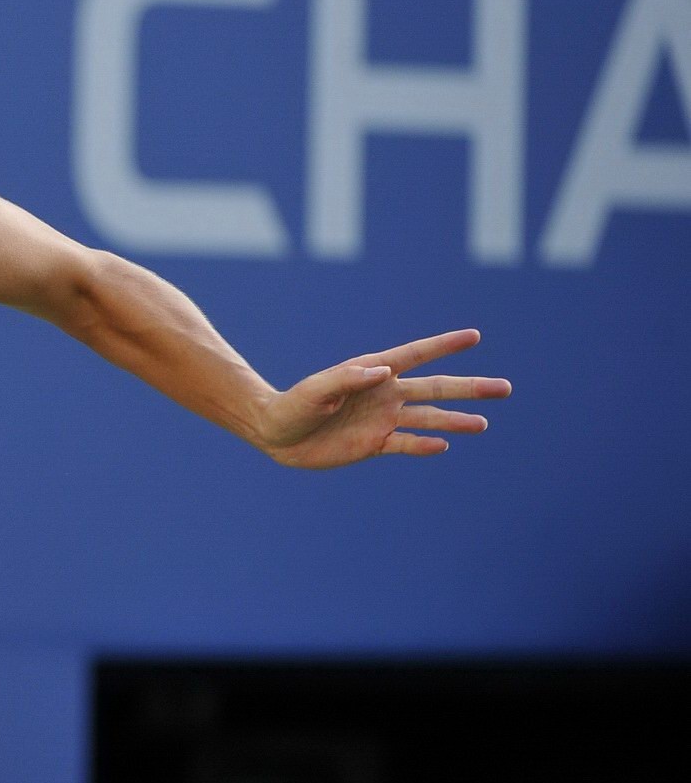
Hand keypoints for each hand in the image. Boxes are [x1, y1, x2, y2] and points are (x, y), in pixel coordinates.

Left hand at [254, 329, 510, 468]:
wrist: (276, 434)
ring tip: (484, 423)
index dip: (444, 345)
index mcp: (371, 372)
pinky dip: (424, 446)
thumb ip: (347, 379)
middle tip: (505, 387)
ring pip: (428, 418)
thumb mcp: (316, 390)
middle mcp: (384, 394)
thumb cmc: (292, 405)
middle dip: (470, 388)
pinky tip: (444, 445)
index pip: (415, 355)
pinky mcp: (374, 443)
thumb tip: (383, 372)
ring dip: (455, 421)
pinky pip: (406, 444)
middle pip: (436, 389)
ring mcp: (382, 419)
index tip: (474, 336)